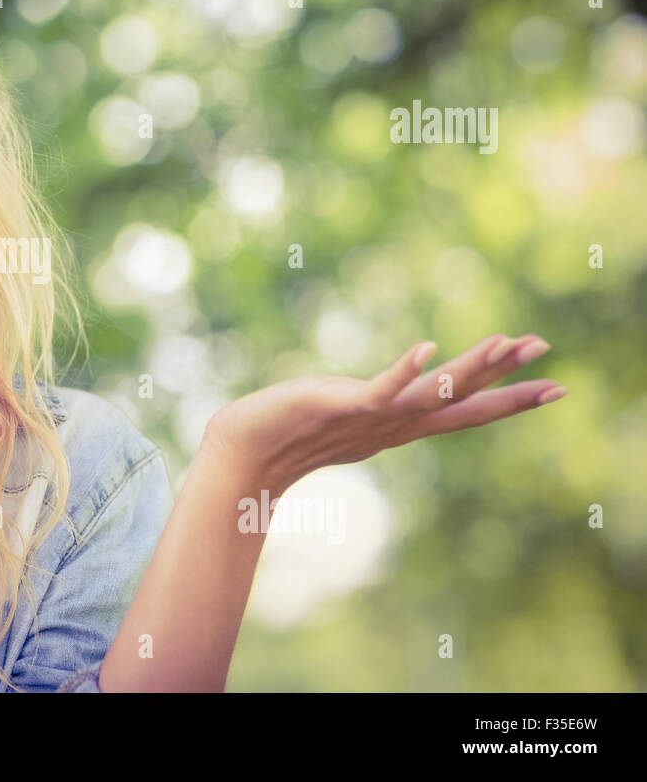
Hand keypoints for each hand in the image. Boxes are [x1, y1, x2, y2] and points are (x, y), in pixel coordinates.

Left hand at [201, 334, 565, 495]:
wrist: (244, 455)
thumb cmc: (288, 434)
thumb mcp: (344, 417)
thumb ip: (374, 406)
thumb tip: (392, 395)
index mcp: (396, 426)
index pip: (463, 411)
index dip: (507, 400)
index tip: (554, 387)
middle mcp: (391, 425)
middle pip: (461, 403)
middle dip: (507, 385)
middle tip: (554, 368)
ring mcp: (369, 418)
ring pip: (431, 393)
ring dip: (470, 368)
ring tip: (506, 342)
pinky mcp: (340, 405)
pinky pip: (378, 388)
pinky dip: (402, 371)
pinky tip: (426, 348)